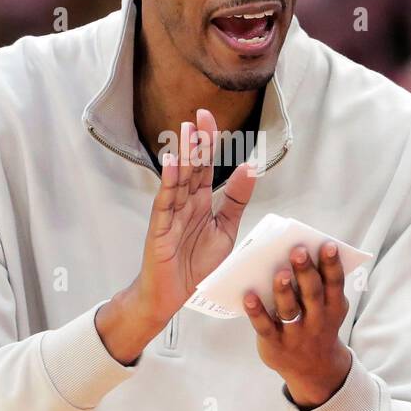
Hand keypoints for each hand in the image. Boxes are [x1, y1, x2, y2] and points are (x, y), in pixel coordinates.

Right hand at [132, 107, 256, 319]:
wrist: (173, 296)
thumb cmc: (196, 264)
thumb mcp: (226, 230)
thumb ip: (236, 200)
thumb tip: (250, 168)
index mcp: (201, 202)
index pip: (206, 166)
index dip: (209, 143)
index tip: (210, 118)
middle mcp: (185, 203)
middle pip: (192, 167)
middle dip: (197, 141)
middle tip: (200, 114)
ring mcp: (171, 214)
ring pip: (178, 180)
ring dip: (183, 155)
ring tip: (185, 131)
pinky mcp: (160, 229)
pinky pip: (165, 202)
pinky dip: (169, 183)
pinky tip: (171, 164)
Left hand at [244, 242, 352, 409]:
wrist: (313, 369)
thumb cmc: (316, 324)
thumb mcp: (328, 309)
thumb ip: (320, 285)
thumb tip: (304, 251)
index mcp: (333, 308)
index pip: (334, 284)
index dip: (332, 264)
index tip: (327, 245)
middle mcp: (317, 321)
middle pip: (312, 294)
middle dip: (306, 272)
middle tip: (298, 250)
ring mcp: (296, 334)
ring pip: (290, 310)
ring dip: (284, 291)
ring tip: (280, 273)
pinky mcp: (274, 344)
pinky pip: (264, 326)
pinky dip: (257, 312)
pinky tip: (248, 296)